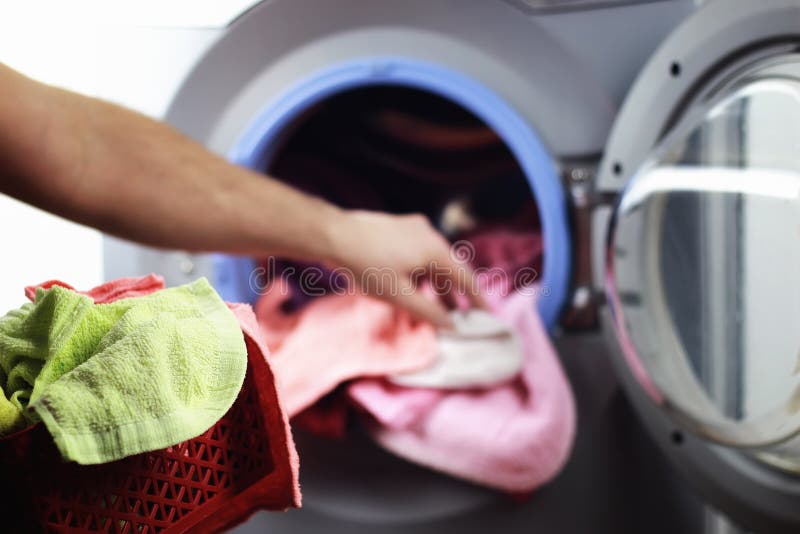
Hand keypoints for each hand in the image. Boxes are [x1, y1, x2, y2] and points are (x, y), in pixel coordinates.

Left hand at [325, 210, 483, 327]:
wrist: (333, 234)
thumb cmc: (367, 266)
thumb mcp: (400, 296)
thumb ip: (429, 313)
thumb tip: (452, 325)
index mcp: (436, 250)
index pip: (466, 278)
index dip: (478, 300)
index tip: (488, 317)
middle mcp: (430, 234)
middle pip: (450, 269)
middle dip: (456, 295)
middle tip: (464, 317)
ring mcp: (413, 228)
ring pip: (432, 262)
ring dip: (436, 285)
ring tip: (438, 308)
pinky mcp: (397, 228)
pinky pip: (419, 254)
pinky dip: (422, 274)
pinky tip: (413, 289)